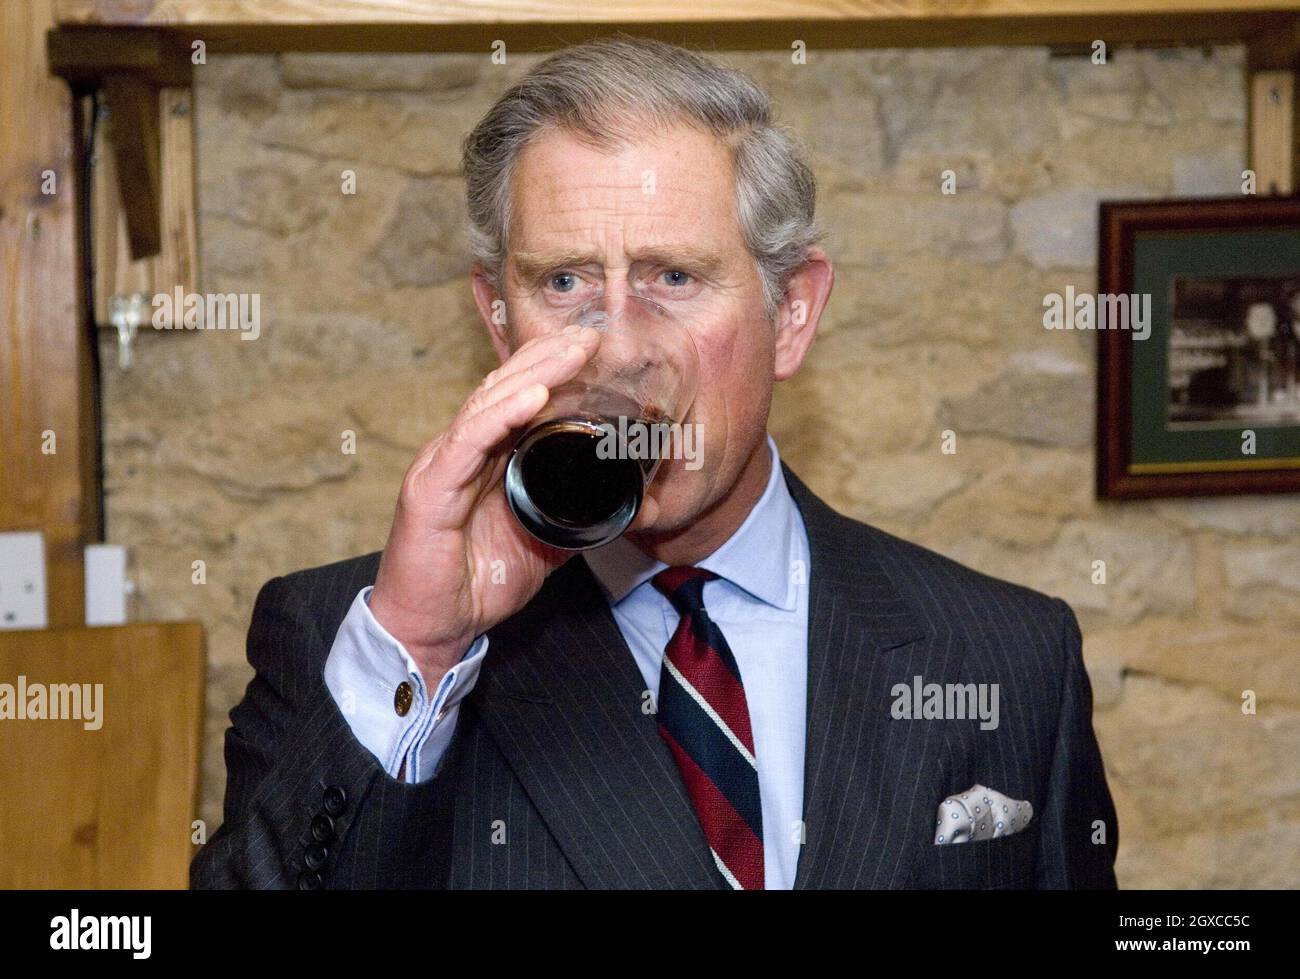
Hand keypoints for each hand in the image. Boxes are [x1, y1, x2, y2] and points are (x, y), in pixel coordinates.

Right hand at [369, 323, 633, 689]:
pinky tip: (532, 397)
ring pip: (487, 406)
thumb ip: (572, 517)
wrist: (433, 629)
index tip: (591, 347)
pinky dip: (500, 417)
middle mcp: (460, 453)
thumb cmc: (476, 584)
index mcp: (483, 461)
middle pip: (503, 391)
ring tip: (570, 352)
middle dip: (548, 358)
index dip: (550, 369)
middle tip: (589, 334)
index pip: (515, 401)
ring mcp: (442, 467)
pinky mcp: (430, 491)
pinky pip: (468, 444)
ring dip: (532, 375)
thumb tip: (621, 504)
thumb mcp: (542, 544)